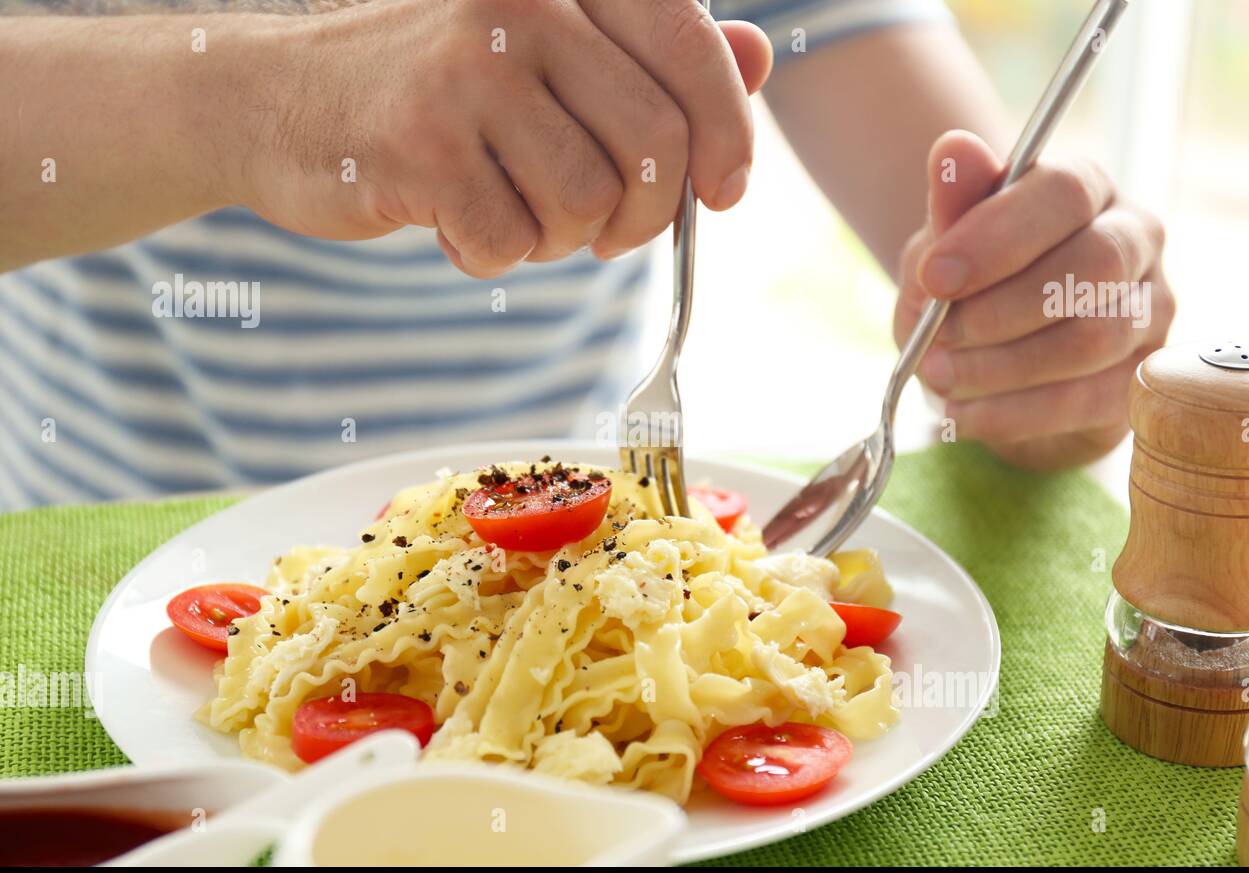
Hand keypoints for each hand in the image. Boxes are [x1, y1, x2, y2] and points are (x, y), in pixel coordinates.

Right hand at [231, 0, 771, 277]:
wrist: (275, 98)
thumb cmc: (430, 84)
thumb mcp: (544, 52)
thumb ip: (650, 57)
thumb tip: (759, 60)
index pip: (690, 55)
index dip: (728, 135)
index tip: (724, 190)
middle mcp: (521, 4)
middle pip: (654, 147)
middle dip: (641, 216)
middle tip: (601, 231)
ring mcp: (467, 69)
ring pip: (588, 204)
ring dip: (560, 239)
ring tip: (510, 212)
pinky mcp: (421, 142)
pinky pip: (513, 242)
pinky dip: (493, 257)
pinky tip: (455, 225)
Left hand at [894, 130, 1174, 470]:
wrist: (985, 362)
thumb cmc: (968, 288)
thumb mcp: (943, 249)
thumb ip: (952, 206)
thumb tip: (952, 148)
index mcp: (1083, 189)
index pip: (1062, 194)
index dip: (997, 236)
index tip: (934, 276)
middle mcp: (1133, 239)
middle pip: (1094, 264)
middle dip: (1001, 309)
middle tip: (934, 341)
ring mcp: (1149, 310)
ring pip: (1094, 338)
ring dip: (1001, 366)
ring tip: (938, 377)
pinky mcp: (1139, 378)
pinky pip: (1088, 401)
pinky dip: (1012, 413)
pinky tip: (961, 414)